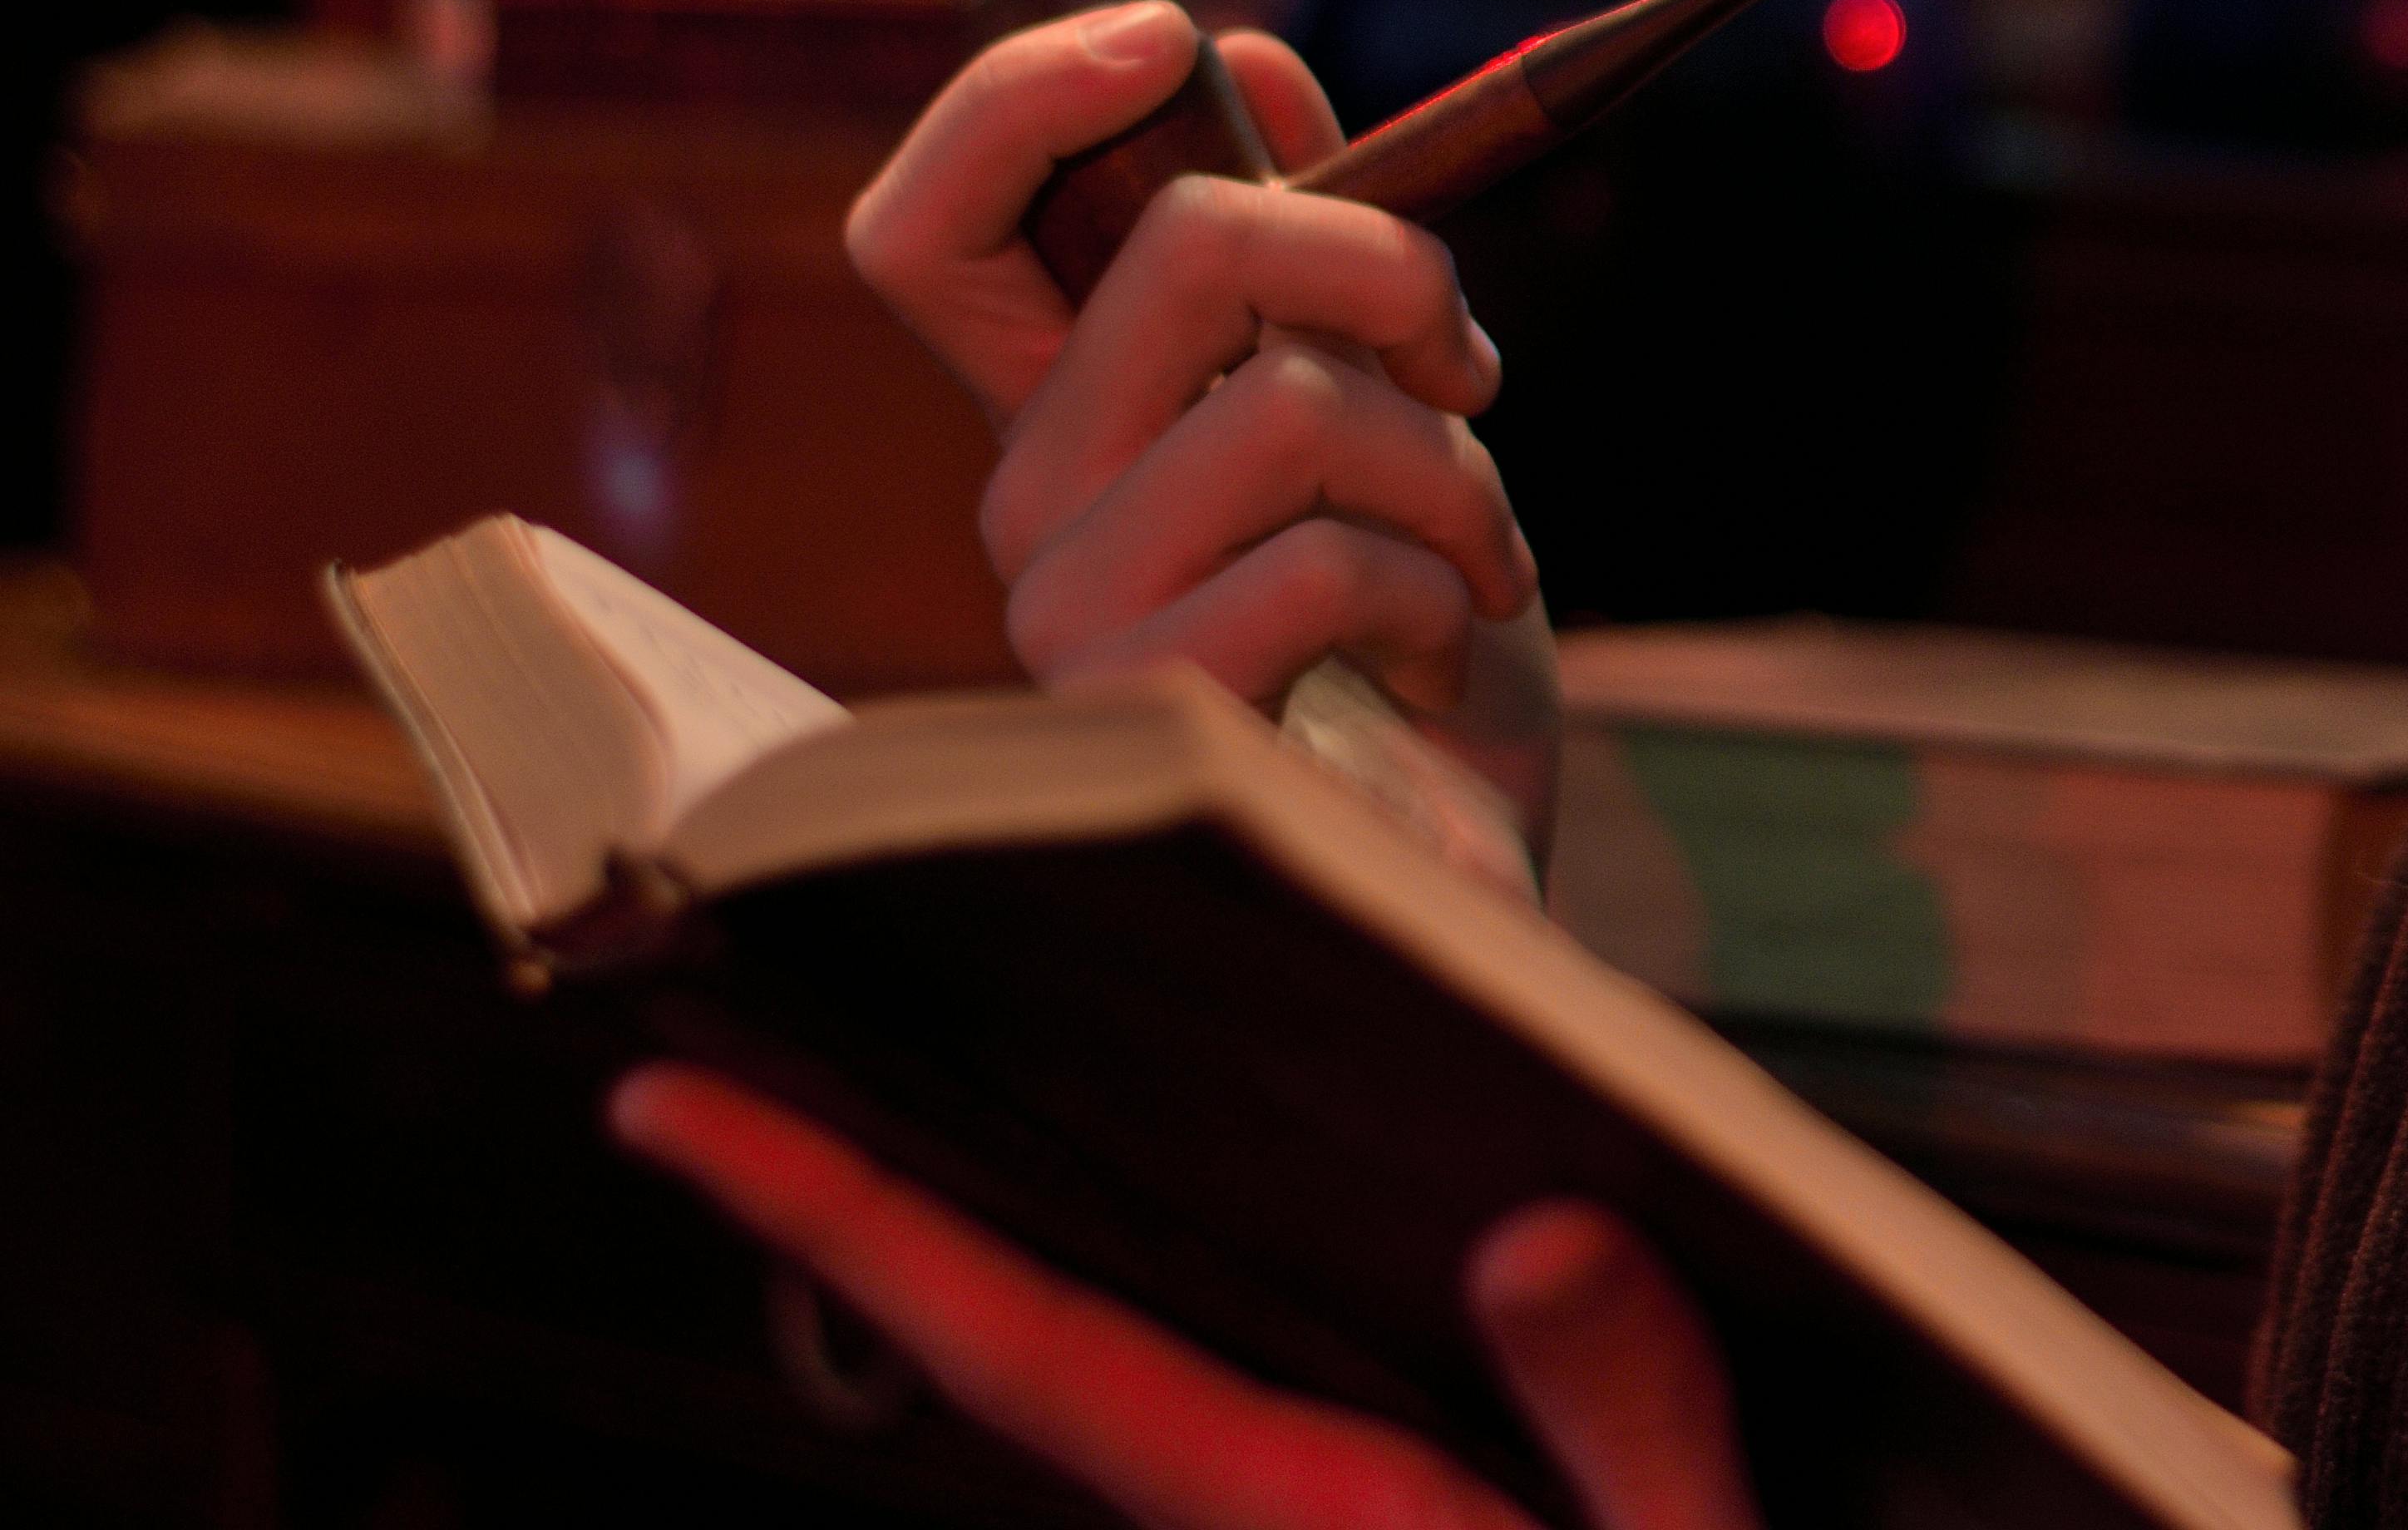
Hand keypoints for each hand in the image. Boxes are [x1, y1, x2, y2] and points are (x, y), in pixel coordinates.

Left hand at [614, 1064, 1758, 1528]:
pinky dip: (1108, 1254)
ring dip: (972, 1221)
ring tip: (882, 1061)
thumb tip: (1531, 1232)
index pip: (1020, 1341)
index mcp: (1296, 1513)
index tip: (664, 1114)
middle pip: (1008, 1328)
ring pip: (1086, 1339)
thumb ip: (1624, 1417)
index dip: (837, 1218)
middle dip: (854, 1192)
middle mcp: (1249, 1506)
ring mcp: (1285, 1503)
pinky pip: (1185, 1356)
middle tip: (700, 1044)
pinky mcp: (1344, 1496)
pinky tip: (1132, 1167)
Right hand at [849, 2, 1559, 845]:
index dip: (1019, 100)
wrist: (1462, 881)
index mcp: (1075, 414)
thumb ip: (1311, 264)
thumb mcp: (1393, 418)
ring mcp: (1066, 619)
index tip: (1172, 39)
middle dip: (1385, 256)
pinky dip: (1444, 595)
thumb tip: (1250, 68)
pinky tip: (1444, 662)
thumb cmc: (1420, 650)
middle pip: (1181, 245)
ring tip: (1476, 558)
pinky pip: (1324, 567)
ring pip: (1289, 405)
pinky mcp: (1143, 723)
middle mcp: (1029, 506)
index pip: (928, 227)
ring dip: (1452, 464)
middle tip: (1466, 358)